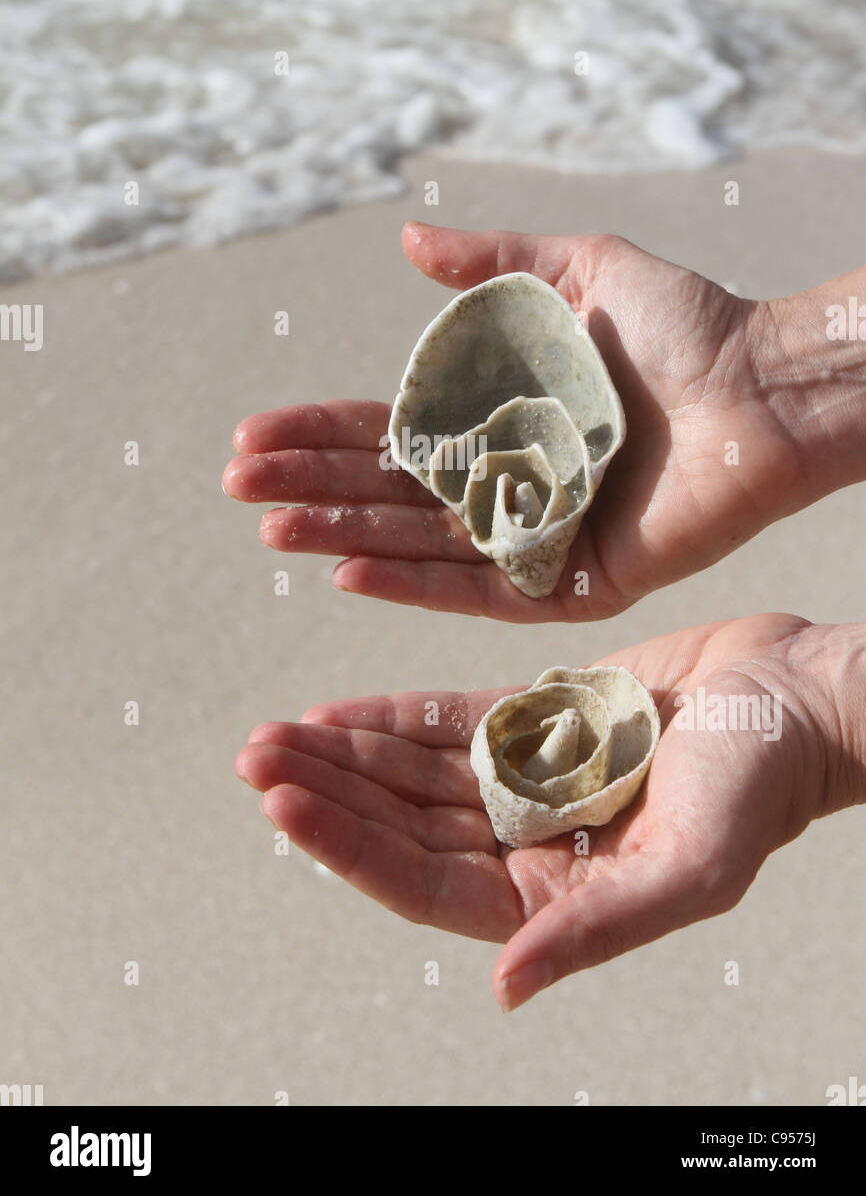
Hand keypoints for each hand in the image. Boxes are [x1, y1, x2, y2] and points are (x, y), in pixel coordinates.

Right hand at [223, 224, 845, 622]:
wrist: (768, 382)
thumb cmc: (687, 325)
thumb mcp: (577, 269)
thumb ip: (492, 260)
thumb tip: (407, 237)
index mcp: (503, 418)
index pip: (392, 433)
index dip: (321, 433)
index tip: (253, 434)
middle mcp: (509, 482)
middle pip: (390, 492)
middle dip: (310, 485)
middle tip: (239, 484)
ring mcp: (539, 536)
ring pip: (421, 544)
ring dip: (342, 534)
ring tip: (272, 527)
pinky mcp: (575, 581)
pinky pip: (485, 589)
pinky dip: (416, 584)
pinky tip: (349, 571)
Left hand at [235, 614, 865, 1009]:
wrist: (795, 700)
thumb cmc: (761, 791)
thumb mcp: (690, 872)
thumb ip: (597, 931)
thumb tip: (504, 990)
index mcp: (555, 896)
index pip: (424, 880)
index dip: (350, 846)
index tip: (285, 804)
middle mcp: (530, 843)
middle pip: (402, 824)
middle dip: (328, 792)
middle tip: (257, 756)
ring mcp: (529, 781)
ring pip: (413, 775)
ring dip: (346, 756)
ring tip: (277, 735)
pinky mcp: (540, 723)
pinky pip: (449, 726)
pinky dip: (392, 720)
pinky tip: (340, 715)